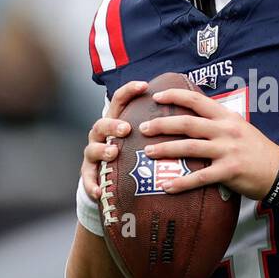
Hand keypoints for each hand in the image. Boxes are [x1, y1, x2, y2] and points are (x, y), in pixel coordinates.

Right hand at [80, 80, 147, 200]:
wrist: (110, 176)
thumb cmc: (131, 150)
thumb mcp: (142, 135)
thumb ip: (157, 124)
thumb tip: (190, 113)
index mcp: (115, 121)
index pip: (119, 101)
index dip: (129, 90)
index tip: (144, 85)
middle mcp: (101, 135)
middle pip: (101, 124)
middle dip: (112, 125)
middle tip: (126, 128)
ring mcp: (93, 154)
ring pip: (92, 149)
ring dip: (102, 151)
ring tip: (113, 153)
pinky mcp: (90, 174)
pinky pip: (88, 179)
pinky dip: (92, 185)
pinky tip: (99, 192)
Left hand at [139, 88, 278, 201]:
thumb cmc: (257, 150)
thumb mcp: (239, 128)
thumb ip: (218, 122)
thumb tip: (194, 118)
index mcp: (226, 117)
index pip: (197, 100)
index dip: (174, 96)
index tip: (156, 96)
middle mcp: (225, 130)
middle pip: (187, 123)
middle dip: (162, 124)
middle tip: (143, 127)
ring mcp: (227, 150)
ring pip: (189, 147)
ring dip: (165, 149)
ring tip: (148, 152)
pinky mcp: (228, 171)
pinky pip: (200, 177)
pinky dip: (182, 182)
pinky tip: (167, 187)